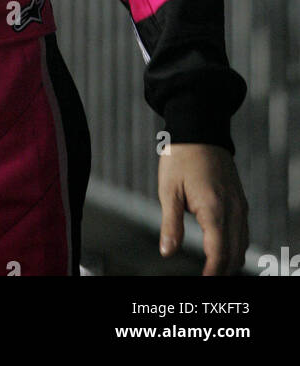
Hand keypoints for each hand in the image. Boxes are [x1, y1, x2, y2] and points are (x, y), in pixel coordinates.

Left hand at [158, 143, 248, 275]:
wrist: (199, 129)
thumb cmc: (180, 157)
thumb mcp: (169, 190)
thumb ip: (170, 224)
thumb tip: (167, 252)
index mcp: (214, 209)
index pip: (219, 253)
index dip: (212, 273)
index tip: (204, 283)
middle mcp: (233, 210)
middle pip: (234, 254)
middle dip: (222, 271)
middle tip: (207, 280)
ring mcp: (240, 205)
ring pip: (243, 244)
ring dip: (231, 260)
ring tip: (214, 271)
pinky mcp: (240, 200)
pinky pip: (244, 231)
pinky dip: (236, 246)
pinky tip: (223, 249)